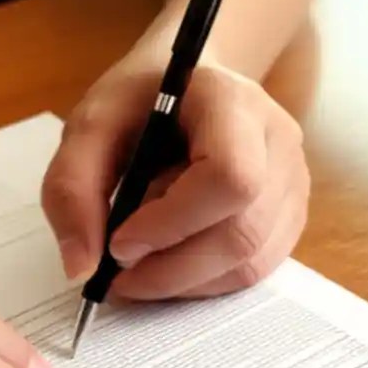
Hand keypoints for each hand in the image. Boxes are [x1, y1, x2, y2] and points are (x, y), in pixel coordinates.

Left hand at [42, 58, 309, 298]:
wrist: (192, 85)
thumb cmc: (142, 101)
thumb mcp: (91, 125)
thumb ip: (73, 189)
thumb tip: (80, 268)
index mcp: (233, 103)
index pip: (229, 177)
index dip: (173, 223)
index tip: (119, 245)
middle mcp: (278, 141)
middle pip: (242, 231)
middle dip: (173, 268)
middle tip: (119, 277)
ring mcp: (294, 181)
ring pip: (251, 260)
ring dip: (187, 281)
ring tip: (141, 270)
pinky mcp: (291, 214)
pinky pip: (257, 268)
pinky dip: (207, 282)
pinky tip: (173, 264)